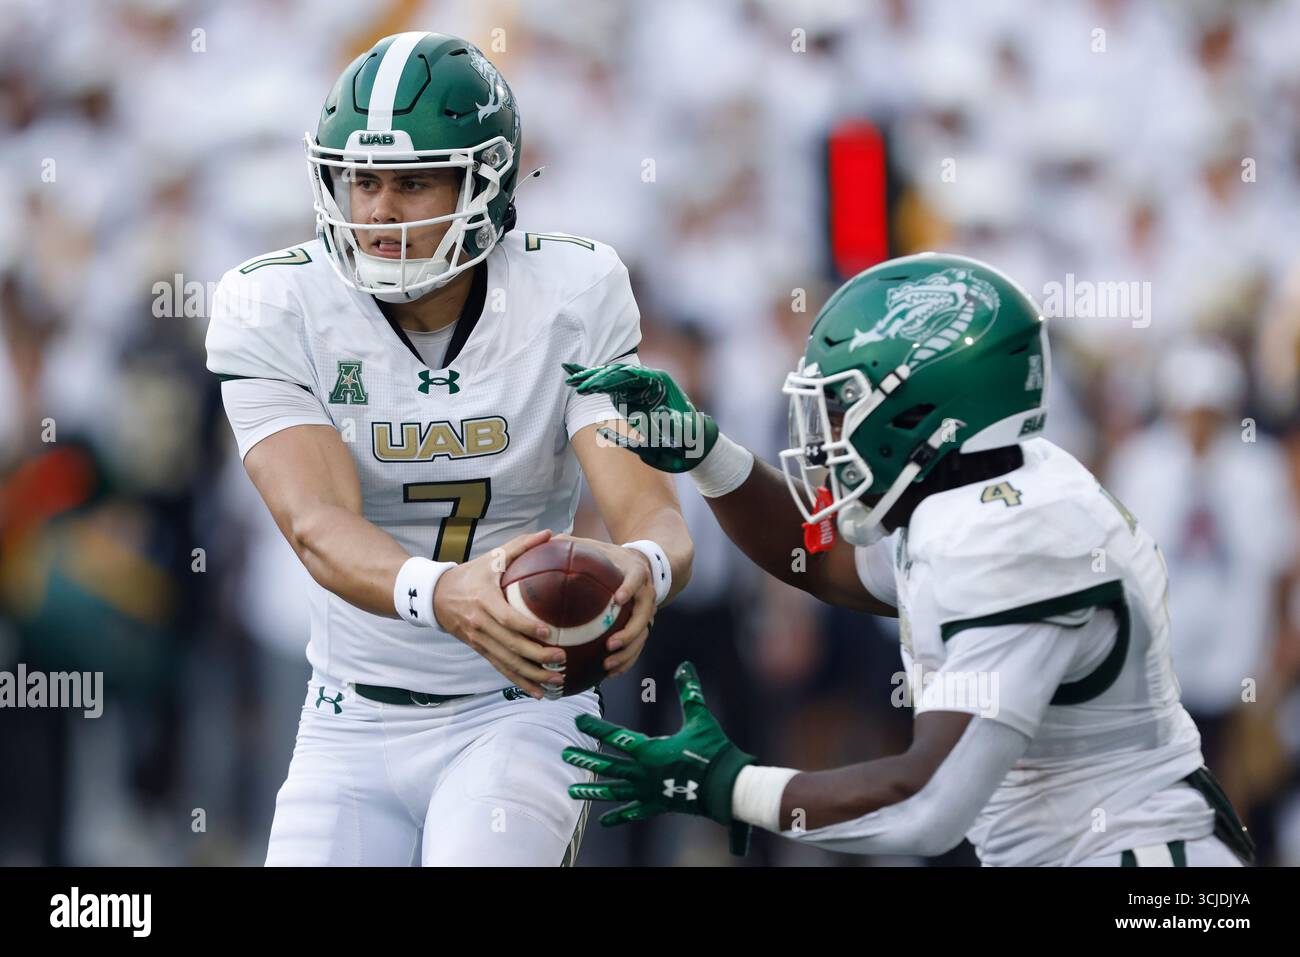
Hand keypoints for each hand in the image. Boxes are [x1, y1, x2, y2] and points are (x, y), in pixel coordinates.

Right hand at [433, 529, 563, 698]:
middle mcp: (480, 624)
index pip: (506, 617)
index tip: (548, 632)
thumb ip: (521, 546)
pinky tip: (540, 692)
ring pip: (507, 662)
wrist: (435, 596)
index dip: (526, 626)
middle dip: (536, 656)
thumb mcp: (492, 557)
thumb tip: (551, 533)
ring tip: (558, 681)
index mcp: (484, 600)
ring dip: (533, 675)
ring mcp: (479, 640)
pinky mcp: (479, 650)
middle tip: (562, 659)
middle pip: (509, 645)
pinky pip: (501, 669)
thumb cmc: (471, 573)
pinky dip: (520, 682)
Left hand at [554, 534, 656, 677]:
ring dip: (628, 653)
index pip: (636, 579)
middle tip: (611, 644)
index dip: (629, 589)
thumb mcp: (598, 547)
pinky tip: (608, 673)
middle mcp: (646, 594)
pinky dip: (626, 661)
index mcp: (635, 573)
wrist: (644, 565)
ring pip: (643, 636)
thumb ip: (575, 544)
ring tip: (608, 665)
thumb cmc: (613, 558)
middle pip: (644, 616)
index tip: (617, 599)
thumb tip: (546, 538)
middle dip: (630, 633)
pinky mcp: (644, 626)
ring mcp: (647, 612)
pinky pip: (637, 647)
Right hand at [562, 363, 717, 472]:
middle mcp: (646, 382)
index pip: (628, 376)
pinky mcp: (633, 398)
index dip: (608, 380)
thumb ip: (659, 426)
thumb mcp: (677, 430)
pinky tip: (579, 378)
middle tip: (573, 381)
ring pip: (612, 378)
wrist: (696, 441)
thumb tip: (639, 423)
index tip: (590, 386)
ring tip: (571, 376)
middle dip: (595, 377)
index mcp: (658, 382)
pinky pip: (611, 388)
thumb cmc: (689, 435)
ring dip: (592, 377)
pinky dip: (596, 383)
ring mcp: (639, 389)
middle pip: (617, 374)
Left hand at [562, 662, 754, 852]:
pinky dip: (619, 816)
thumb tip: (685, 665)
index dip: (595, 727)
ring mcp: (649, 792)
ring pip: (614, 792)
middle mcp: (644, 773)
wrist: (727, 786)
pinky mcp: (658, 806)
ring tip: (571, 790)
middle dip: (585, 759)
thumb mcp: (700, 719)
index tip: (578, 719)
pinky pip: (634, 812)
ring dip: (592, 791)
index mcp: (650, 750)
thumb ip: (689, 692)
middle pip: (608, 766)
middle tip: (564, 753)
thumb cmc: (713, 750)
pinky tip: (603, 822)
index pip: (616, 736)